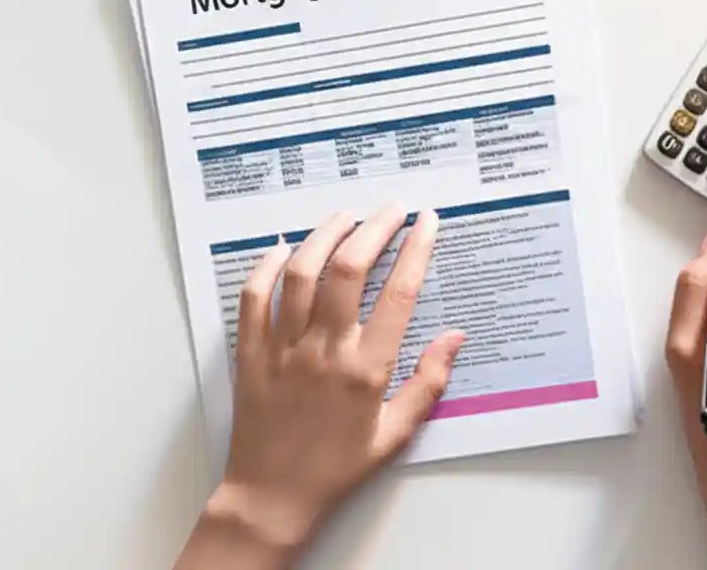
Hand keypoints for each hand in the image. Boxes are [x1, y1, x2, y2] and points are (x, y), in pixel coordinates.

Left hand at [176, 203, 463, 569]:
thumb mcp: (396, 433)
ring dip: (324, 235)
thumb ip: (428, 382)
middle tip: (392, 209)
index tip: (427, 222)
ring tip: (346, 216)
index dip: (415, 250)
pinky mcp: (251, 354)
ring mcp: (283, 349)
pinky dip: (265, 266)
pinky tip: (283, 249)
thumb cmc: (338, 467)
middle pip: (349, 270)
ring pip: (301, 274)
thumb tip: (455, 337)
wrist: (272, 497)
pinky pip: (253, 298)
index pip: (398, 294)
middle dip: (374, 229)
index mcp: (366, 370)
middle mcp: (324, 351)